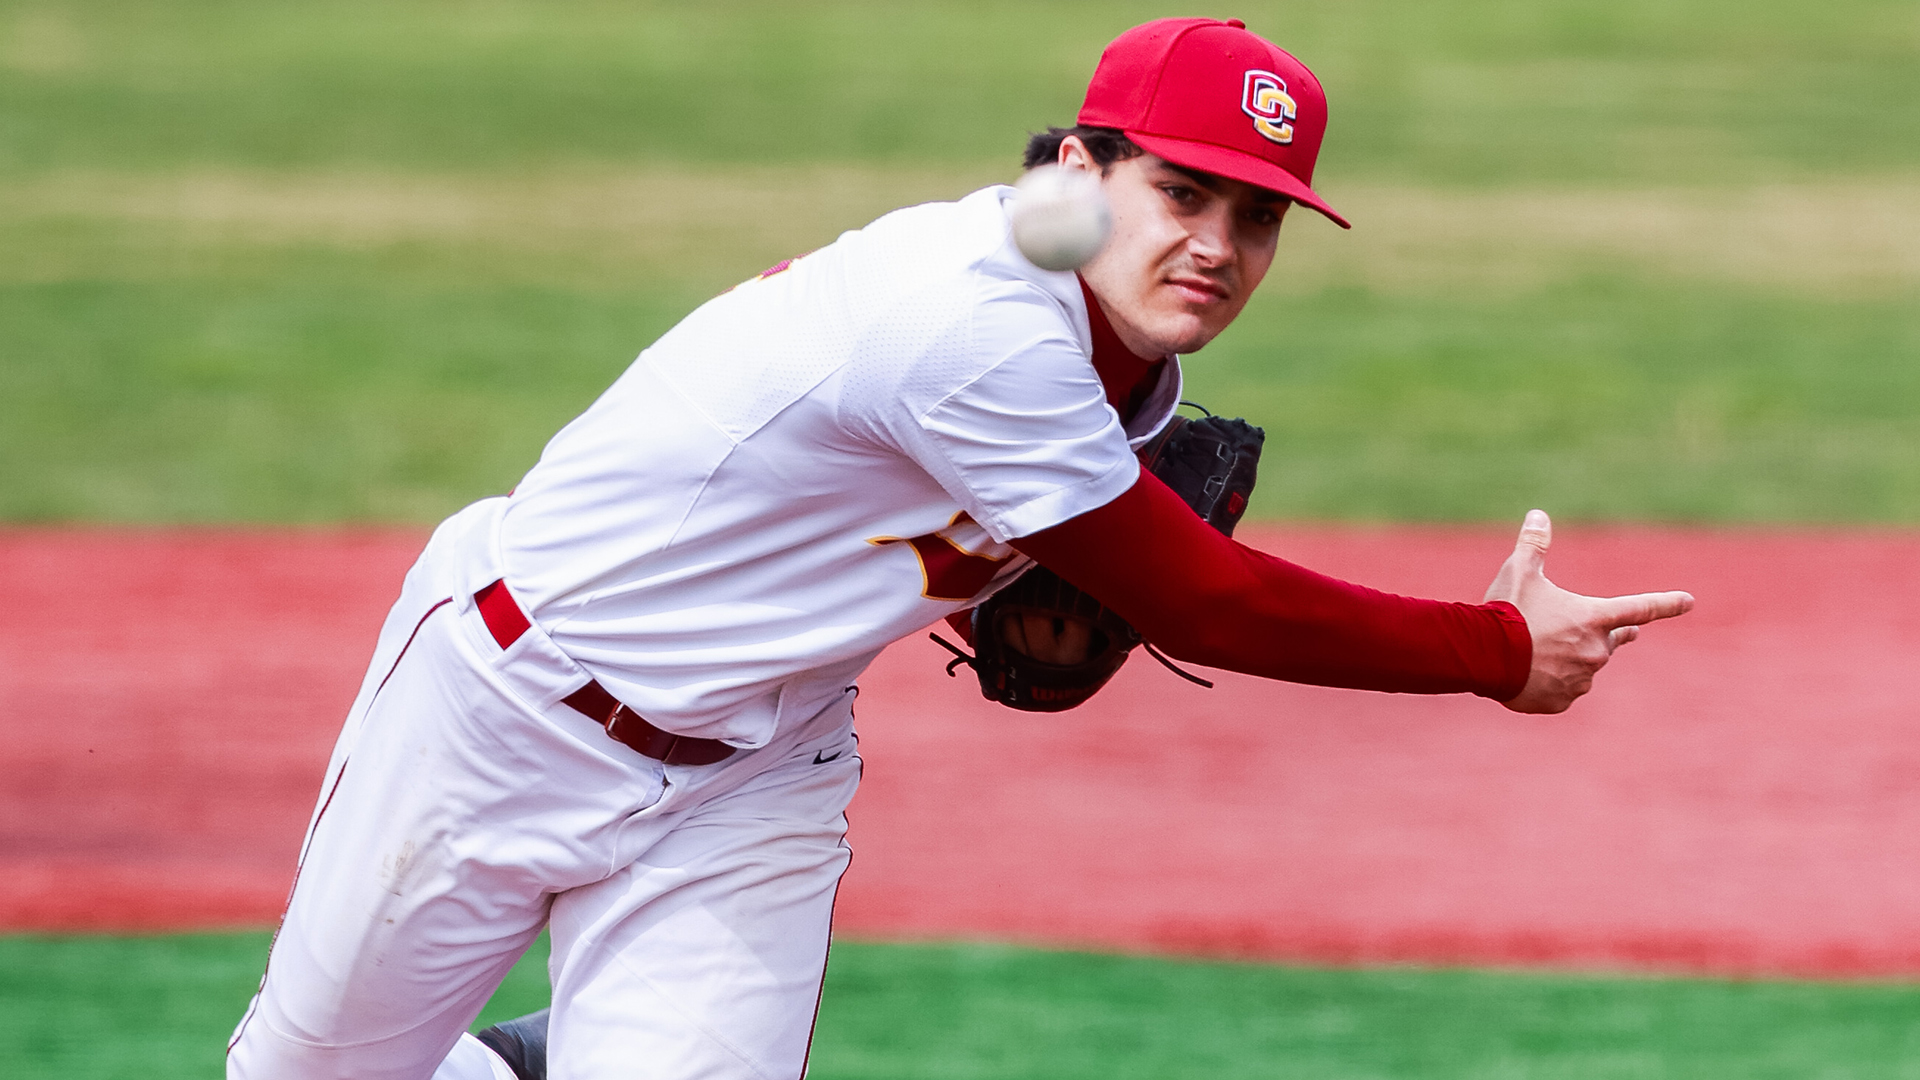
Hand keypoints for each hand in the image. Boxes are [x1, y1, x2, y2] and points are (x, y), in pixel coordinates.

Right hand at [1484, 509, 1693, 713]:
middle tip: (1578, 629)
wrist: (1481, 655)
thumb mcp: (1518, 571)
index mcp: (1593, 617)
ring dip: (1569, 658)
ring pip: (1583, 667)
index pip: (1640, 608)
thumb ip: (1533, 544)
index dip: (1667, 603)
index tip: (1689, 601)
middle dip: (1601, 634)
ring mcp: (1580, 679)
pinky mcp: (1561, 701)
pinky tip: (1527, 673)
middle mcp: (1595, 650)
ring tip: (1535, 651)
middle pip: (1609, 641)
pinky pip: (1563, 690)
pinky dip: (1550, 682)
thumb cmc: (1505, 611)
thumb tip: (1539, 515)